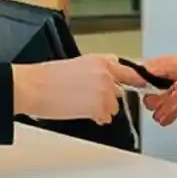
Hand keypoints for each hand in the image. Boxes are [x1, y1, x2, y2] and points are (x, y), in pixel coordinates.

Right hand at [12, 54, 144, 123]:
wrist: (34, 87)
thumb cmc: (47, 77)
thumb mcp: (77, 65)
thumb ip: (97, 72)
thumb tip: (106, 82)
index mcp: (101, 61)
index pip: (128, 70)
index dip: (133, 80)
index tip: (142, 84)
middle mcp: (106, 74)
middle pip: (119, 91)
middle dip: (107, 96)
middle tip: (86, 96)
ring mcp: (105, 92)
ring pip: (113, 106)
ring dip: (100, 108)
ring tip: (78, 103)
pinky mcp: (99, 108)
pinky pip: (105, 117)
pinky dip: (95, 117)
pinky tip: (78, 110)